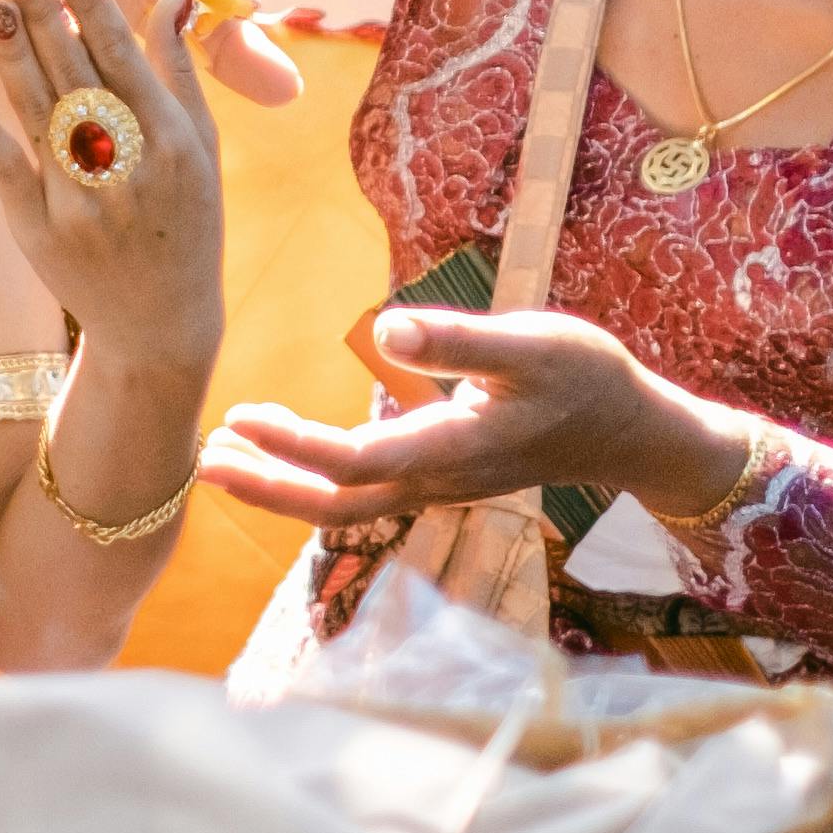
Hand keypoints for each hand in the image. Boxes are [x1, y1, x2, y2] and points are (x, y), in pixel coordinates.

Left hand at [0, 0, 223, 367]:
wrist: (160, 322)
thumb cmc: (186, 222)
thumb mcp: (201, 149)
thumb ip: (180, 73)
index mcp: (173, 143)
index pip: (125, 61)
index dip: (92, 10)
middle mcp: (128, 169)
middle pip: (78, 78)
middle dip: (47, 19)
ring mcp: (80, 202)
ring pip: (41, 114)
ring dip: (15, 58)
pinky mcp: (39, 232)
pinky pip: (8, 175)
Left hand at [201, 304, 751, 532]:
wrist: (631, 431)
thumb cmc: (587, 379)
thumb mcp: (532, 345)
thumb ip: (458, 341)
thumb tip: (386, 328)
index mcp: (452, 451)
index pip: (353, 461)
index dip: (292, 446)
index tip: (238, 418)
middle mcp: (436, 480)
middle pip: (334, 504)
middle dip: (266, 486)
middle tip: (200, 459)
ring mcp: (437, 485)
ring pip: (345, 504)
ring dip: (281, 485)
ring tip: (221, 457)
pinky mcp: (439, 476)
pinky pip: (362, 491)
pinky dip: (313, 476)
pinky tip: (284, 451)